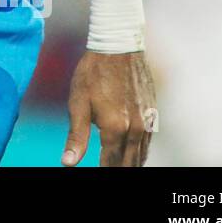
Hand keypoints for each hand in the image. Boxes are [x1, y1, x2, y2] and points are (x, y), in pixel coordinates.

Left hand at [62, 50, 156, 166]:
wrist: (119, 47)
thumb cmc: (93, 73)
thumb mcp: (77, 103)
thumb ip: (76, 136)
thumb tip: (68, 163)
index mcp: (115, 128)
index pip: (111, 164)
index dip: (104, 172)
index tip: (97, 175)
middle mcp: (135, 129)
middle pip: (128, 163)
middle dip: (117, 170)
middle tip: (107, 171)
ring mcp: (148, 122)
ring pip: (141, 155)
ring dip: (130, 165)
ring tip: (118, 168)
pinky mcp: (153, 114)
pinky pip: (148, 142)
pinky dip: (140, 153)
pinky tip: (133, 156)